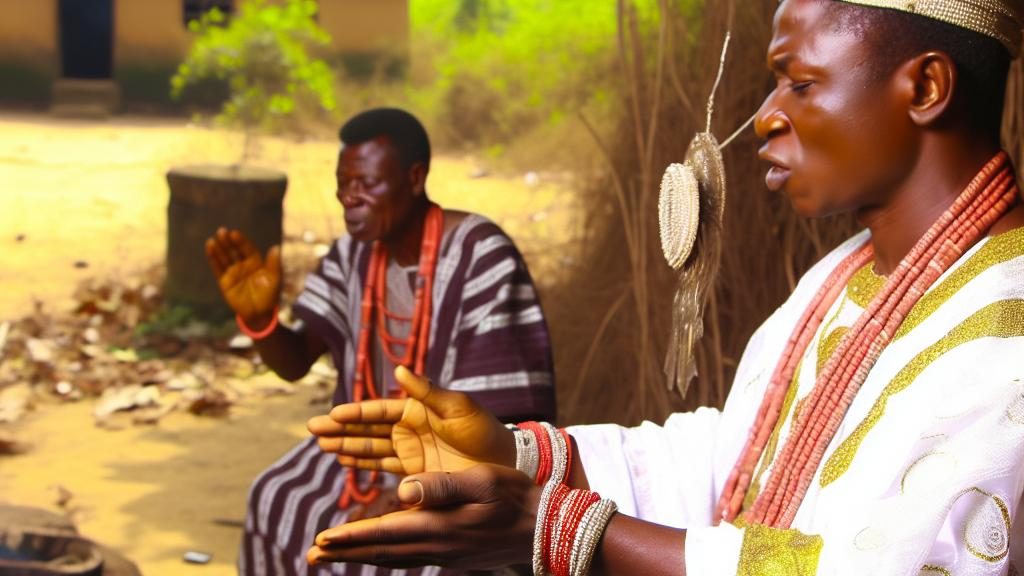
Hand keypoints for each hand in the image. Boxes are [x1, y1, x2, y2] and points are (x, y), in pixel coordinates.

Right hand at [205, 227, 280, 325]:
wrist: (259, 313)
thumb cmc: (269, 296)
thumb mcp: (274, 279)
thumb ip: (274, 264)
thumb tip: (276, 247)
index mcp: (256, 262)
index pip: (247, 249)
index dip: (241, 241)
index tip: (234, 233)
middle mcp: (243, 265)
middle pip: (234, 250)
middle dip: (228, 241)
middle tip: (222, 231)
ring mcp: (233, 273)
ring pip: (224, 257)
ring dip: (218, 248)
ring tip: (213, 240)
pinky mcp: (224, 281)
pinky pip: (218, 268)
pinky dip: (213, 259)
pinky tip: (209, 248)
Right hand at [307, 366, 515, 474]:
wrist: (503, 461)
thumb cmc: (483, 429)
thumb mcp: (457, 407)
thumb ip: (427, 391)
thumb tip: (399, 369)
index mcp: (417, 409)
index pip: (378, 411)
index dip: (355, 413)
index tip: (332, 414)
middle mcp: (408, 428)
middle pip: (367, 429)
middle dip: (340, 429)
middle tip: (312, 429)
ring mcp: (409, 451)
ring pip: (369, 448)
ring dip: (345, 446)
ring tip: (322, 444)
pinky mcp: (413, 472)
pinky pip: (381, 467)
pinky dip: (362, 464)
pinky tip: (343, 461)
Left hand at [308, 464, 538, 569]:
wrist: (544, 528)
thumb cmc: (515, 497)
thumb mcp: (481, 480)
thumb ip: (442, 485)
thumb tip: (404, 488)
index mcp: (438, 526)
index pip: (384, 533)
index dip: (351, 537)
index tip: (322, 538)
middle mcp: (435, 546)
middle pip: (380, 551)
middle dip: (344, 552)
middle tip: (312, 555)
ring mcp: (443, 553)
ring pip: (391, 556)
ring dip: (359, 555)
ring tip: (333, 554)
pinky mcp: (451, 554)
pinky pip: (408, 555)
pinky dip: (384, 553)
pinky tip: (378, 550)